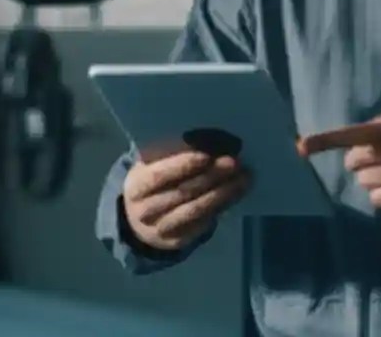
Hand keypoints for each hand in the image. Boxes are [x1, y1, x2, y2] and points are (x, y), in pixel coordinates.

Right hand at [122, 151, 248, 251]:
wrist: (139, 220)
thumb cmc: (154, 181)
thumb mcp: (153, 166)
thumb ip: (172, 154)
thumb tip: (209, 139)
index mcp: (136, 186)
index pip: (158, 176)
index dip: (182, 165)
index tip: (206, 155)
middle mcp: (145, 211)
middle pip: (182, 193)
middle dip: (211, 176)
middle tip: (234, 162)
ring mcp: (161, 229)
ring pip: (196, 210)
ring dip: (224, 193)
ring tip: (244, 177)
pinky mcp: (178, 241)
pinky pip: (204, 223)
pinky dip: (223, 206)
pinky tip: (237, 192)